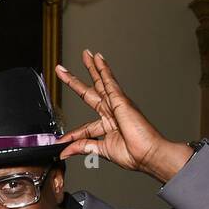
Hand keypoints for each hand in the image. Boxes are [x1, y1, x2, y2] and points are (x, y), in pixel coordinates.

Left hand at [55, 51, 192, 182]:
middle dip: (76, 81)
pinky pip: (109, 82)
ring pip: (101, 82)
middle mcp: (111, 113)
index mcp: (107, 127)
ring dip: (92, 68)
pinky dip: (103, 69)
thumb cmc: (133, 153)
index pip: (85, 127)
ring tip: (85, 55)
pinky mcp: (121, 100)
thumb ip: (82, 147)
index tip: (62, 140)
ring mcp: (116, 104)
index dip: (72, 134)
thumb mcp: (100, 151)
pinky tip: (98, 59)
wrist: (146, 154)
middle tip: (63, 69)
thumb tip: (65, 151)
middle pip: (90, 93)